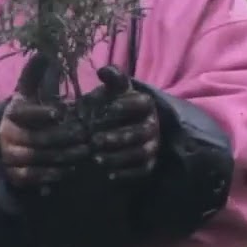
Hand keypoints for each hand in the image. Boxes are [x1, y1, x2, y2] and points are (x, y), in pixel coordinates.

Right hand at [0, 54, 88, 187]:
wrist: (16, 142)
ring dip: (63, 156)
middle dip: (63, 137)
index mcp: (12, 111)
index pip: (24, 112)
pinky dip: (53, 174)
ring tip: (85, 152)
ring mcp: (9, 156)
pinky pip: (33, 177)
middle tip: (86, 136)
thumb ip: (37, 73)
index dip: (41, 113)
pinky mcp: (15, 174)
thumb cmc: (32, 111)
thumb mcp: (33, 91)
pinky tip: (71, 169)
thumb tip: (44, 51)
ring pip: (36, 158)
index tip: (61, 112)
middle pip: (35, 138)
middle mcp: (6, 134)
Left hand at [83, 66, 159, 182]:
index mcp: (145, 103)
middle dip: (118, 137)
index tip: (111, 107)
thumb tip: (103, 71)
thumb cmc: (116, 104)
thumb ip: (111, 78)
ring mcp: (152, 145)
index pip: (142, 103)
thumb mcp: (115, 90)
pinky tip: (109, 174)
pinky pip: (141, 171)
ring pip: (140, 153)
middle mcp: (152, 124)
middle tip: (94, 140)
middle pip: (141, 132)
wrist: (128, 125)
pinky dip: (126, 173)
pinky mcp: (148, 163)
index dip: (128, 105)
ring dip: (119, 157)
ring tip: (96, 158)